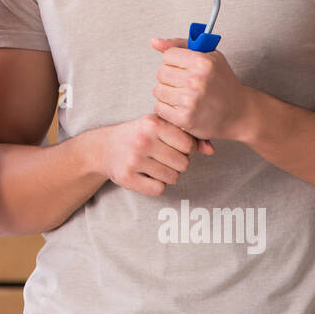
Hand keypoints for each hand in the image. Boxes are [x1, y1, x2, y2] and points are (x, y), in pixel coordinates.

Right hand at [93, 113, 210, 196]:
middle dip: (178, 163)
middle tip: (164, 158)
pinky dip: (156, 185)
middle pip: (183, 163)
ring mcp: (134, 160)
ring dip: (168, 175)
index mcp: (152, 124)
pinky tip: (147, 175)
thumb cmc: (139, 134)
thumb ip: (188, 135)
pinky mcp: (127, 177)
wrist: (103, 147)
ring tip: (155, 165)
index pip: (189, 145)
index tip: (175, 147)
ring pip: (173, 178)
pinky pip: (158, 189)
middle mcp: (143, 140)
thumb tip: (211, 150)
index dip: (187, 149)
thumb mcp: (160, 126)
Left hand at [149, 37, 251, 141]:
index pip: (168, 55)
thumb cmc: (223, 84)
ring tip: (184, 95)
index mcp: (203, 62)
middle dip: (170, 78)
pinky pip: (159, 107)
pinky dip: (167, 108)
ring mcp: (190, 100)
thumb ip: (180, 45)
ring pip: (158, 90)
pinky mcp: (185, 118)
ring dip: (167, 93)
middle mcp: (197, 80)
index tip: (185, 69)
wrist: (239, 113)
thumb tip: (155, 42)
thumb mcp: (209, 56)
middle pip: (161, 73)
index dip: (175, 62)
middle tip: (185, 84)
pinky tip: (181, 107)